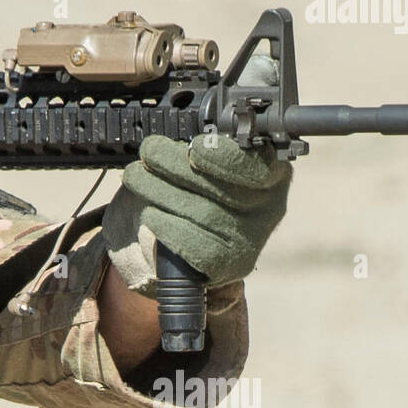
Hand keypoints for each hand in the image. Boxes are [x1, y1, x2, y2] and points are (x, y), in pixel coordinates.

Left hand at [101, 133, 290, 290]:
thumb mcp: (206, 163)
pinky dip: (168, 226)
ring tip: (136, 176)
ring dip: (161, 192)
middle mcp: (269, 208)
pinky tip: (151, 215)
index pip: (260, 166)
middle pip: (223, 190)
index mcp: (271, 174)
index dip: (227, 158)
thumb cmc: (201, 190)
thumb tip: (172, 143)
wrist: (194, 243)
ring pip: (204, 214)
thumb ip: (200, 151)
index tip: (195, 148)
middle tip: (149, 151)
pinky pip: (197, 245)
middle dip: (178, 166)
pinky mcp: (230, 264)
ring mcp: (252, 240)